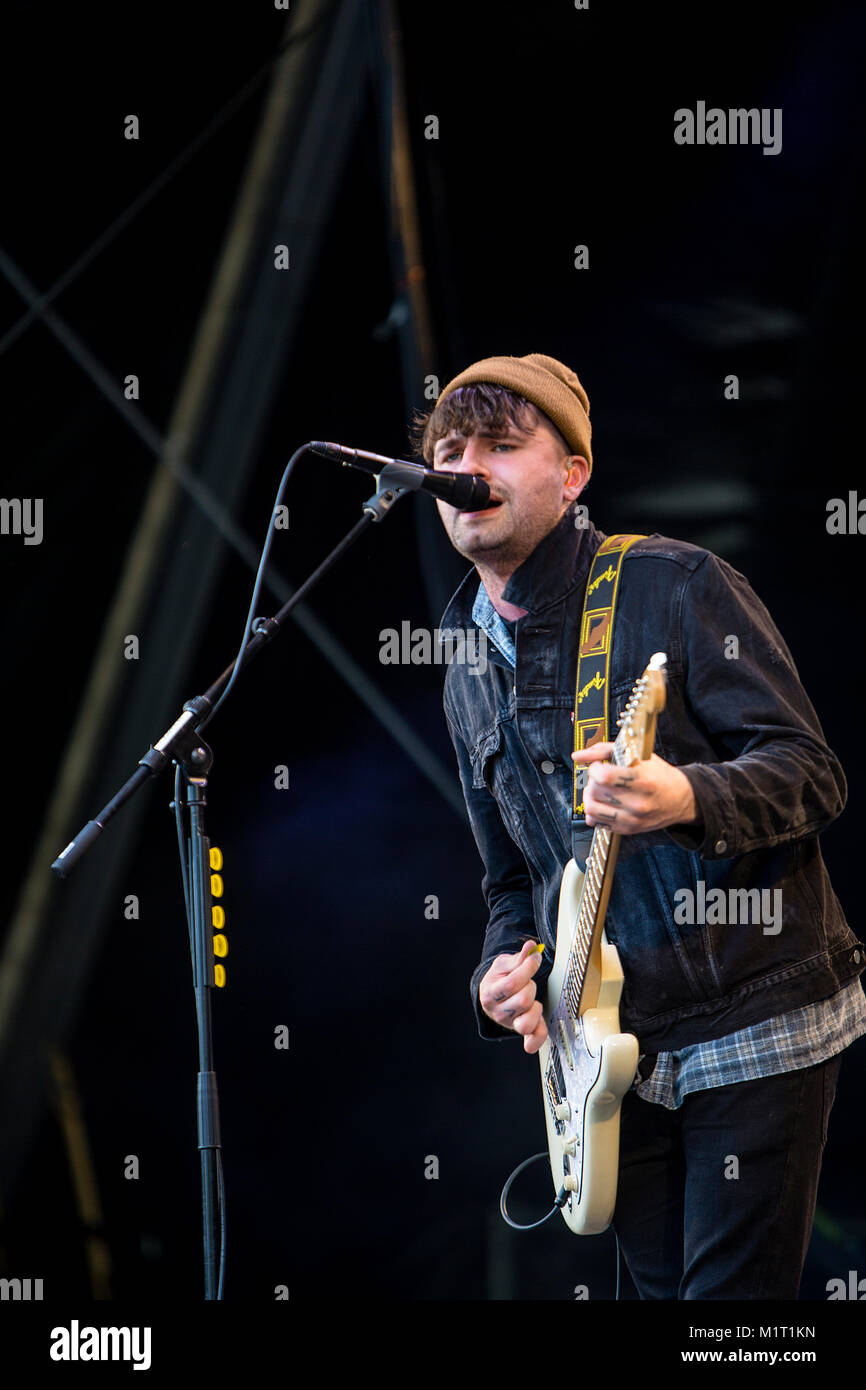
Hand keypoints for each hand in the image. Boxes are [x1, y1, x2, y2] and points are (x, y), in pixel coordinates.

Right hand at [479, 940, 548, 1053]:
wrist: (493, 995)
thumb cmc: (498, 979)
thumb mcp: (503, 965)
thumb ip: (518, 958)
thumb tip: (531, 947)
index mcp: (490, 994)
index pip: (512, 983)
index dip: (528, 968)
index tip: (535, 958)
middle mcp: (498, 1012)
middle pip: (523, 1001)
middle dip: (531, 986)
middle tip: (528, 982)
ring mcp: (510, 1024)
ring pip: (528, 1022)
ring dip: (536, 1008)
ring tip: (532, 1000)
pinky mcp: (521, 1031)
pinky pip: (533, 1039)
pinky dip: (538, 1036)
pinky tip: (539, 1025)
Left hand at [572, 742, 698, 833]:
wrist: (680, 799)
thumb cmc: (659, 775)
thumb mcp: (638, 755)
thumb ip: (604, 751)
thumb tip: (578, 756)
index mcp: (642, 780)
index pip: (603, 776)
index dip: (595, 768)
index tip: (599, 766)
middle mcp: (638, 802)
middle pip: (594, 791)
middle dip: (592, 781)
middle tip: (601, 778)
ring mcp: (632, 819)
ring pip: (591, 809)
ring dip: (590, 797)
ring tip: (600, 791)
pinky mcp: (627, 829)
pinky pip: (596, 822)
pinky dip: (595, 811)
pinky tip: (605, 803)